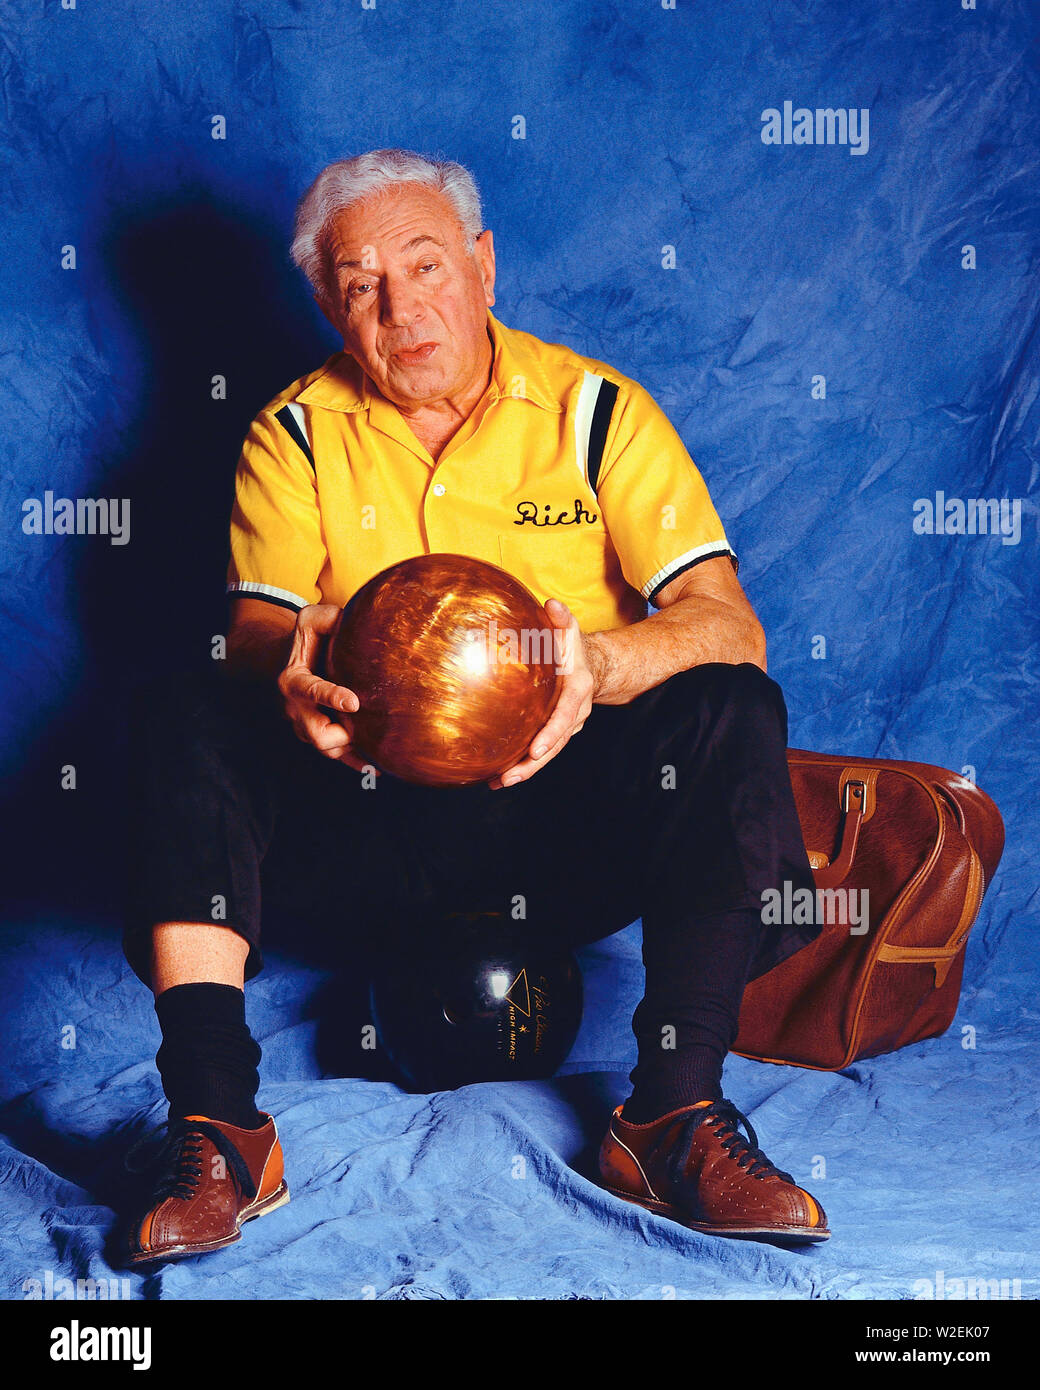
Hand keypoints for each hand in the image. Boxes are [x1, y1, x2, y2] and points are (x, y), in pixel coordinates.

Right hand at [276, 604, 377, 774]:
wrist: (291, 661)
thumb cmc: (307, 639)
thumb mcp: (311, 620)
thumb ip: (330, 618)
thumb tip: (357, 620)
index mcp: (293, 680)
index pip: (310, 690)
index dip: (331, 697)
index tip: (354, 702)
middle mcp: (295, 708)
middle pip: (317, 734)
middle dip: (343, 736)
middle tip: (368, 730)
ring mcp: (305, 725)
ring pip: (328, 748)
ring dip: (353, 751)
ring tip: (381, 753)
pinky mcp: (318, 735)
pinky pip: (336, 755)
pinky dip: (355, 762)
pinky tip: (379, 769)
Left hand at [487, 598, 599, 789]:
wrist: (590, 666)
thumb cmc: (572, 647)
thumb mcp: (570, 630)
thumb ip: (562, 618)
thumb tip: (552, 605)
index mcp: (577, 691)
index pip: (564, 717)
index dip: (551, 735)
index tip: (535, 750)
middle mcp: (574, 714)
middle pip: (554, 745)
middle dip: (532, 764)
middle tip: (509, 777)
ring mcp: (566, 727)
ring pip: (546, 754)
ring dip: (523, 771)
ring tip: (498, 783)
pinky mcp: (554, 733)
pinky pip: (539, 752)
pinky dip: (520, 765)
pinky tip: (496, 776)